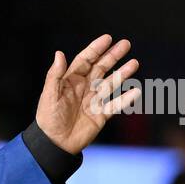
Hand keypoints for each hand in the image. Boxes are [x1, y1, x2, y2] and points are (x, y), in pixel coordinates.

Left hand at [35, 34, 139, 154]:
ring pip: (111, 84)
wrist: (54, 144)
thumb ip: (55, 75)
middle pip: (101, 67)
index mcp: (72, 80)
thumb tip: (59, 53)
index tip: (107, 39)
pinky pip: (115, 105)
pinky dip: (126, 99)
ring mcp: (94, 101)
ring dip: (122, 73)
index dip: (96, 49)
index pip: (86, 60)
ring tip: (134, 63)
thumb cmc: (48, 119)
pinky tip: (136, 91)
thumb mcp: (49, 95)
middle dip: (113, 56)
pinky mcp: (100, 115)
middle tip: (126, 44)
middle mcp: (85, 88)